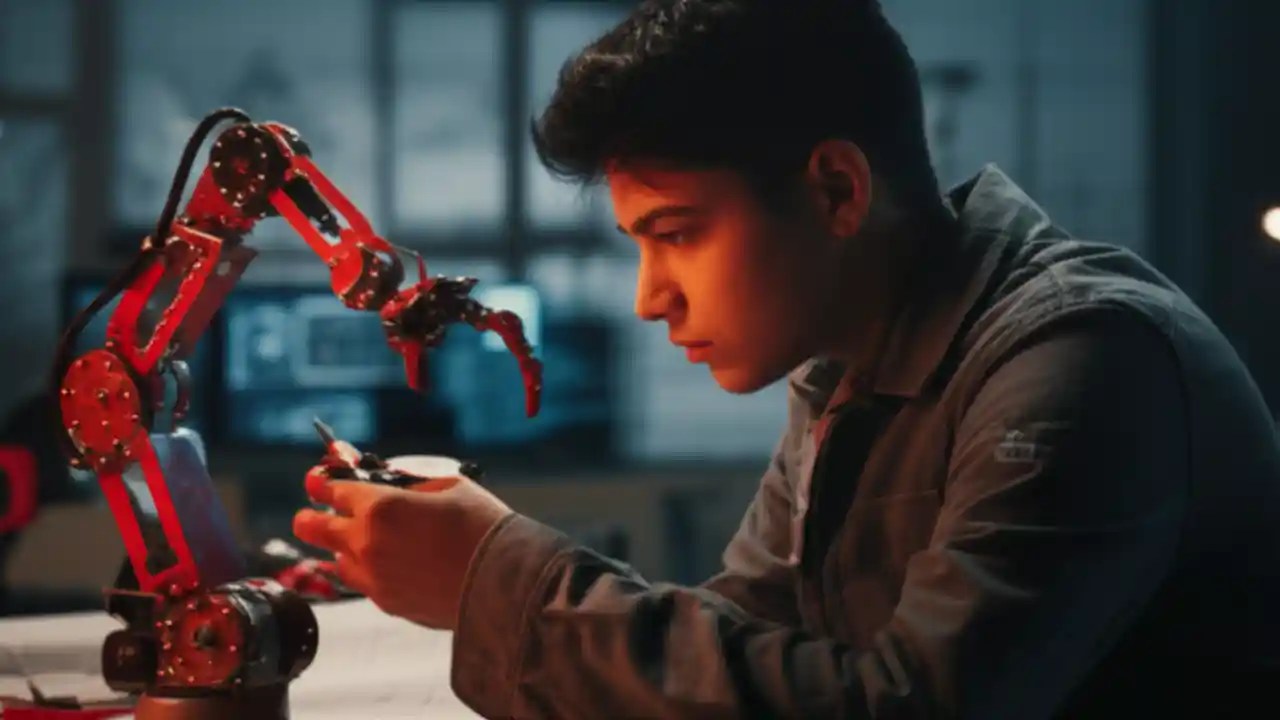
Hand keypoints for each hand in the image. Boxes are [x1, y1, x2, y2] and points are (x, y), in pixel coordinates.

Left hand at [291, 457, 513, 628]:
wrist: (503, 581)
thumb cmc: (481, 525)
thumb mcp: (449, 485)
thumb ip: (410, 482)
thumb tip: (388, 479)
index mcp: (380, 506)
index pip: (331, 490)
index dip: (321, 482)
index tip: (318, 479)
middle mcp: (366, 542)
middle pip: (312, 527)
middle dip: (310, 514)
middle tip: (316, 510)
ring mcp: (372, 576)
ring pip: (334, 558)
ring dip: (342, 545)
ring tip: (364, 538)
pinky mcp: (385, 602)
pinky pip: (361, 581)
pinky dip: (366, 568)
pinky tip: (389, 561)